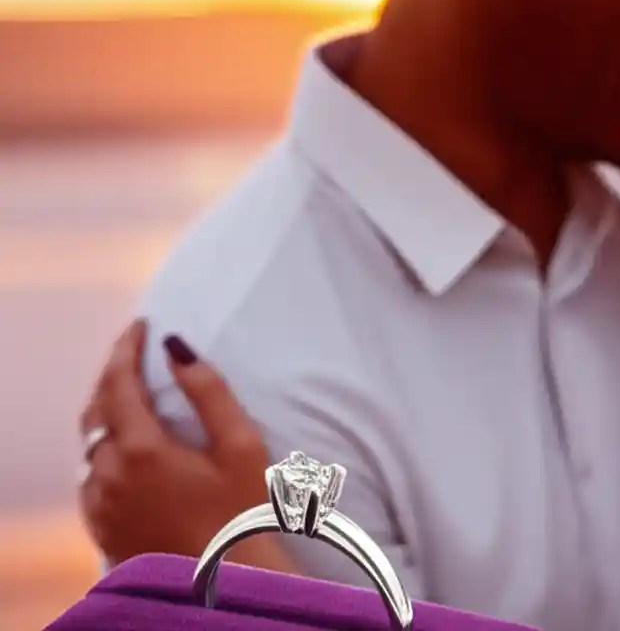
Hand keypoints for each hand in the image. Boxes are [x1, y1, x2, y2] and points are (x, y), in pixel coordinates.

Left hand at [78, 320, 293, 570]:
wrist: (226, 582)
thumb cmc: (243, 514)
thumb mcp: (240, 446)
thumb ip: (209, 392)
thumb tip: (177, 347)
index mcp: (141, 449)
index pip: (119, 382)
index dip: (127, 348)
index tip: (141, 326)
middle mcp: (108, 474)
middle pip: (95, 410)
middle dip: (112, 376)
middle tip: (134, 354)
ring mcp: (100, 503)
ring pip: (89, 444)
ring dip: (105, 413)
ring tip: (130, 395)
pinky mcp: (101, 526)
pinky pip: (90, 476)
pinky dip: (103, 450)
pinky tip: (125, 448)